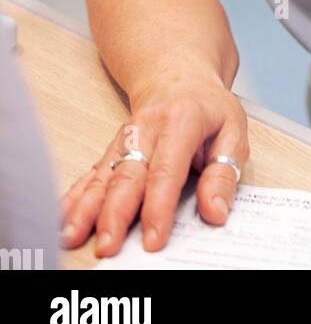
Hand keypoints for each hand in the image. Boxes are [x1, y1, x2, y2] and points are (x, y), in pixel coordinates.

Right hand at [60, 74, 248, 257]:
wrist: (179, 75)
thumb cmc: (208, 106)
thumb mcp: (234, 130)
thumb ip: (224, 174)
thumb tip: (215, 212)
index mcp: (181, 121)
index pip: (167, 170)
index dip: (158, 207)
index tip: (153, 240)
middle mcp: (147, 129)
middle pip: (127, 175)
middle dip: (115, 214)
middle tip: (108, 248)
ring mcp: (125, 139)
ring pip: (104, 175)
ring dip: (87, 208)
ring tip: (73, 236)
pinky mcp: (113, 149)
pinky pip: (93, 173)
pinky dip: (76, 196)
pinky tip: (64, 217)